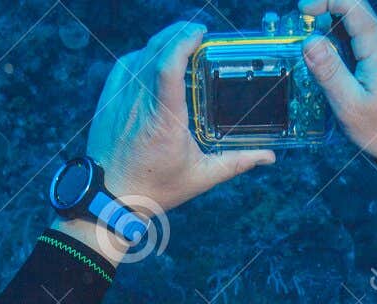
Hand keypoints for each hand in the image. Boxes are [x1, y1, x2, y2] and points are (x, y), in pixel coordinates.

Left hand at [76, 21, 274, 217]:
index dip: (184, 41)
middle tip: (197, 35)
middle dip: (178, 34)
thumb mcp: (200, 177)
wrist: (110, 197)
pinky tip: (156, 60)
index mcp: (164, 119)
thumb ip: (235, 162)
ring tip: (181, 45)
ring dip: (163, 43)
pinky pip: (127, 63)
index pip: (169, 65)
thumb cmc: (155, 188)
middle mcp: (140, 102)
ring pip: (142, 53)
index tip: (201, 34)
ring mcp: (121, 98)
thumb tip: (268, 157)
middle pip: (157, 49)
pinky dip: (144, 55)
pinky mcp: (109, 98)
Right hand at [299, 0, 376, 162]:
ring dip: (340, 43)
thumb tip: (310, 40)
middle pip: (354, 16)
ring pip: (363, 33)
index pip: (350, 2)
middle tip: (308, 51)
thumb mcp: (351, 106)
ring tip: (329, 74)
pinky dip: (355, 54)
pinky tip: (350, 81)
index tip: (302, 12)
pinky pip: (374, 48)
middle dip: (326, 25)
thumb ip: (329, 70)